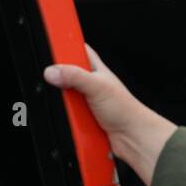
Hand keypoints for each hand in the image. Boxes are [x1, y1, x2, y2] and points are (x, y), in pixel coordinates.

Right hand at [43, 45, 176, 185]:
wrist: (132, 138)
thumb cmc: (126, 111)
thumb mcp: (98, 87)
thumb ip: (74, 76)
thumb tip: (53, 71)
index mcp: (96, 69)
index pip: (78, 49)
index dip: (66, 46)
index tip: (52, 48)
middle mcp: (89, 85)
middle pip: (64, 76)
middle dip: (60, 82)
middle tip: (62, 85)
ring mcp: (85, 102)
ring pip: (63, 99)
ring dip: (66, 105)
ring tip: (75, 108)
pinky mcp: (81, 119)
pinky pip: (65, 117)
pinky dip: (67, 119)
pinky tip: (75, 120)